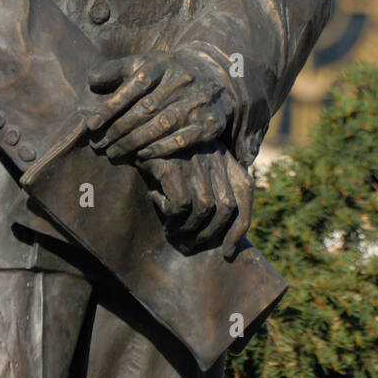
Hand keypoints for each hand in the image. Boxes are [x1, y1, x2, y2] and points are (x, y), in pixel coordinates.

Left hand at [87, 50, 234, 162]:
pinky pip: (181, 140)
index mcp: (163, 64)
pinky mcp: (210, 123)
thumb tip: (90, 81)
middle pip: (146, 108)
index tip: (91, 125)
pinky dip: (159, 149)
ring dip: (134, 142)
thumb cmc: (167, 74)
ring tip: (114, 152)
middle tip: (100, 145)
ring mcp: (198, 102)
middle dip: (118, 129)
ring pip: (161, 125)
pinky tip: (141, 155)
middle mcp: (182, 81)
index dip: (110, 106)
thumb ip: (115, 70)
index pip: (133, 85)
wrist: (214, 76)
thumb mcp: (144, 63)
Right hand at [138, 146, 253, 257]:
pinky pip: (181, 204)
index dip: (239, 228)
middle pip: (227, 207)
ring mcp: (195, 158)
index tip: (228, 251)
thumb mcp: (191, 165)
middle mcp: (214, 154)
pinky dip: (170, 214)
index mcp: (224, 154)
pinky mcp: (172, 164)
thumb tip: (224, 234)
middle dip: (209, 235)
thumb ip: (210, 186)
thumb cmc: (162, 152)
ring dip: (187, 228)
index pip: (245, 193)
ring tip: (171, 228)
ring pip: (205, 209)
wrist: (132, 126)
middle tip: (187, 244)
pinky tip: (157, 202)